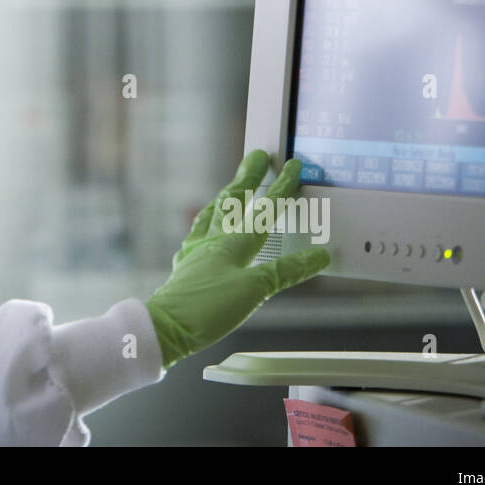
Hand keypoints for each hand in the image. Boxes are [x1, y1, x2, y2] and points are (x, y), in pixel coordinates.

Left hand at [144, 150, 329, 368]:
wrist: (165, 328)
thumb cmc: (206, 309)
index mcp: (233, 243)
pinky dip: (206, 227)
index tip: (292, 166)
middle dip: (247, 177)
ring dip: (225, 197)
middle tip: (257, 156)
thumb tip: (319, 256)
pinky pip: (198, 237)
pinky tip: (204, 232)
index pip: (263, 210)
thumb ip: (286, 271)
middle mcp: (212, 241)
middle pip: (233, 201)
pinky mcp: (186, 268)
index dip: (280, 188)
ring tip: (230, 186)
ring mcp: (196, 252)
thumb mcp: (255, 291)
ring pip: (213, 215)